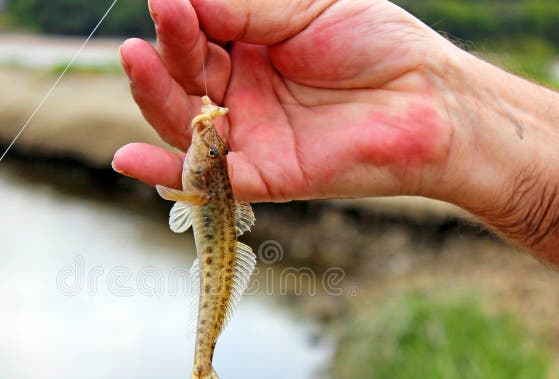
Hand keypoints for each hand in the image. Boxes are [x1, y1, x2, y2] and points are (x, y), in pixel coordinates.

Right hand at [112, 0, 459, 202]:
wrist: (431, 100)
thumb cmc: (376, 43)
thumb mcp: (306, 6)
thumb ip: (244, 6)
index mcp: (247, 48)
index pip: (195, 37)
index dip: (179, 20)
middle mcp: (241, 94)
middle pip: (181, 81)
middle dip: (167, 53)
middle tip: (161, 24)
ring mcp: (250, 137)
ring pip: (185, 126)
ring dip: (155, 97)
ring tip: (137, 61)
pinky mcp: (265, 177)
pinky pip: (210, 180)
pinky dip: (167, 174)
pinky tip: (127, 159)